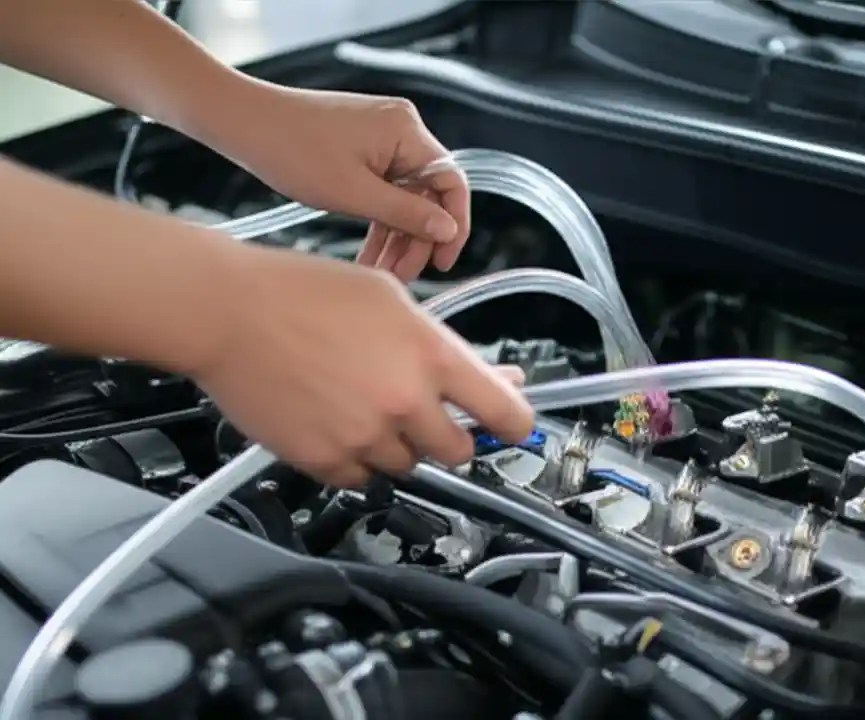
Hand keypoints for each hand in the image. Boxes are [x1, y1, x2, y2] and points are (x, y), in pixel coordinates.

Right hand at [192, 245, 532, 486]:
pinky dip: (357, 461)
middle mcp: (405, 402)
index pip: (506, 413)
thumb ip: (446, 346)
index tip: (512, 428)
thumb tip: (496, 378)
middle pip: (459, 452)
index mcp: (432, 356)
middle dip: (447, 434)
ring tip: (364, 405)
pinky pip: (361, 480)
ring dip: (398, 446)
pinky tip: (339, 422)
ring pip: (407, 466)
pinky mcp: (324, 460)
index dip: (515, 425)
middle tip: (422, 411)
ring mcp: (364, 435)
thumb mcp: (393, 299)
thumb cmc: (304, 293)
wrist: (228, 312)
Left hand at [218, 83, 468, 281]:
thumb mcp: (353, 193)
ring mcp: (382, 139)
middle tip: (402, 276)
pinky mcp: (365, 149)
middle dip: (415, 239)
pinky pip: (384, 191)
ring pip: (404, 199)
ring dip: (395, 237)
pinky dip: (378, 222)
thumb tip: (447, 229)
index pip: (452, 183)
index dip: (454, 225)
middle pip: (427, 195)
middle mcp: (401, 130)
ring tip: (382, 273)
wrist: (243, 121)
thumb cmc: (291, 149)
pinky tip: (370, 254)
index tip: (442, 260)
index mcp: (406, 131)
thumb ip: (406, 213)